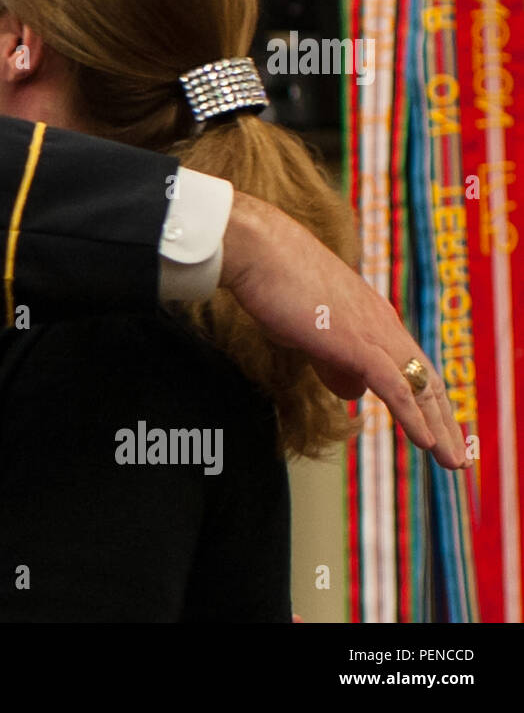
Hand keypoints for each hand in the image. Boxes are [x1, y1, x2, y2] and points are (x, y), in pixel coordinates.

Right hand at [220, 192, 466, 469]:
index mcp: (372, 317)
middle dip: (444, 421)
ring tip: (451, 462)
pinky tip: (426, 443)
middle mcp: (382, 324)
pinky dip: (414, 418)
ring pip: (419, 388)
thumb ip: (331, 358)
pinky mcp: (357, 344)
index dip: (427, 398)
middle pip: (426, 379)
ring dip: (439, 429)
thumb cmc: (272, 282)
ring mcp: (373, 333)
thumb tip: (351, 391)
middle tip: (455, 457)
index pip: (411, 364)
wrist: (259, 252)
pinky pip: (395, 388)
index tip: (436, 426)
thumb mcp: (307, 327)